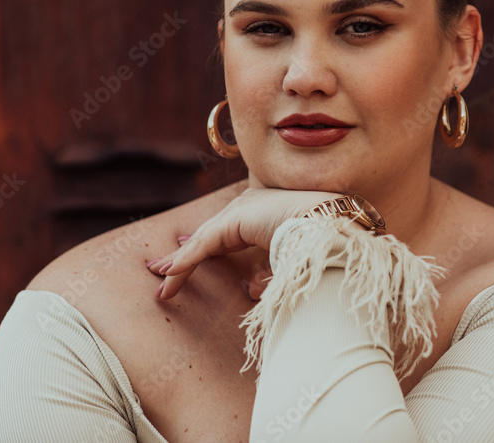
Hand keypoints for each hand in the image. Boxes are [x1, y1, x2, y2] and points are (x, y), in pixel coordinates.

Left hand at [147, 187, 338, 299]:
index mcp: (267, 212)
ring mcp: (242, 210)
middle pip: (210, 235)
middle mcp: (252, 206)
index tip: (184, 253)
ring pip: (203, 241)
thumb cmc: (322, 245)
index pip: (228, 232)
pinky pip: (204, 245)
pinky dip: (186, 261)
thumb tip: (253, 287)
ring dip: (181, 262)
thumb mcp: (292, 262)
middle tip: (162, 268)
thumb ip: (272, 273)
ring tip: (160, 279)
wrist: (333, 228)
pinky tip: (169, 274)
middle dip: (186, 253)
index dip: (204, 245)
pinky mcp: (235, 221)